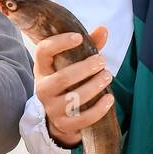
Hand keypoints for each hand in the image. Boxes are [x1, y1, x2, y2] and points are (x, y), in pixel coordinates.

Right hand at [33, 26, 111, 147]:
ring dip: (94, 86)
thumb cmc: (68, 82)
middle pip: (62, 78)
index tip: (79, 38)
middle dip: (85, 68)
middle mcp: (42, 89)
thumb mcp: (72, 63)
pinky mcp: (63, 124)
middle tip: (102, 61)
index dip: (59, 43)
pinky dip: (99, 108)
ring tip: (108, 76)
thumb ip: (88, 46)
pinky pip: (83, 118)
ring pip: (74, 98)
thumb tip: (104, 29)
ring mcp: (51, 108)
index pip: (43, 51)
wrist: (59, 116)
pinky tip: (110, 98)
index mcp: (43, 69)